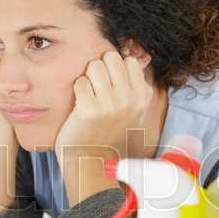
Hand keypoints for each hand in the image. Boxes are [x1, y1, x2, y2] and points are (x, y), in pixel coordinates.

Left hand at [55, 51, 152, 165]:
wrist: (91, 159)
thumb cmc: (109, 131)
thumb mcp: (133, 112)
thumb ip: (137, 87)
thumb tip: (131, 58)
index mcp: (141, 99)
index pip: (130, 61)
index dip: (117, 67)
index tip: (111, 82)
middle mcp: (128, 100)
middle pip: (111, 58)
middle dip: (101, 67)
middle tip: (97, 86)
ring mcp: (108, 105)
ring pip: (94, 66)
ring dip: (88, 77)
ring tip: (89, 94)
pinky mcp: (88, 109)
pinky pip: (80, 81)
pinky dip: (77, 90)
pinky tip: (80, 104)